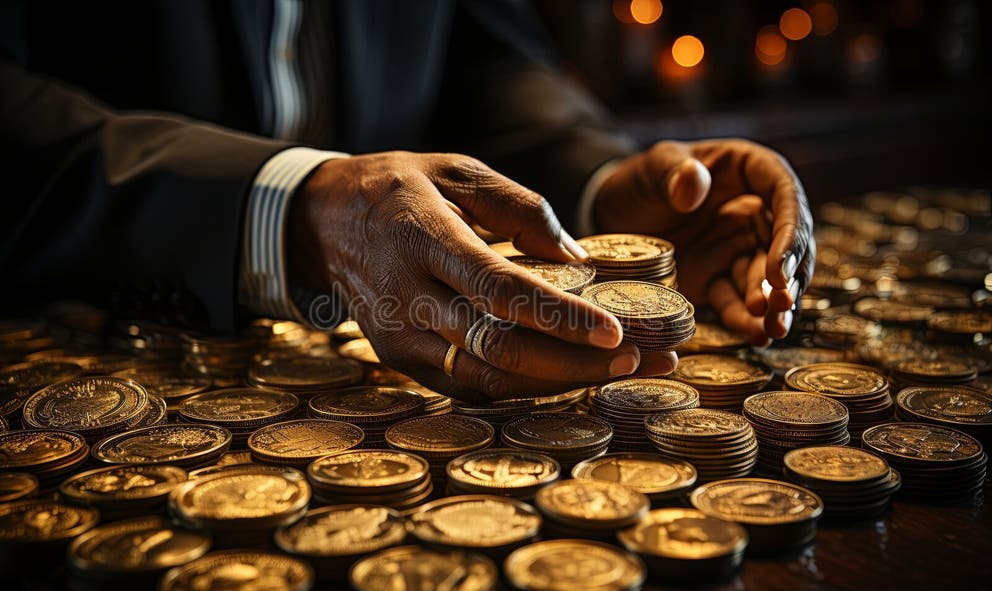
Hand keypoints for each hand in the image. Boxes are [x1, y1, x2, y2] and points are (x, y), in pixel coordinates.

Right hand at [286, 152, 674, 400]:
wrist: (323, 222)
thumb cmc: (399, 188)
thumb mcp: (456, 170)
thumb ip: (519, 207)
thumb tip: (578, 257)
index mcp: (424, 238)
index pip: (498, 290)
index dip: (558, 317)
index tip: (615, 331)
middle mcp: (409, 296)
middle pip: (498, 348)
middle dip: (573, 362)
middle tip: (636, 358)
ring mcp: (400, 336)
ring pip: (486, 378)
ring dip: (557, 382)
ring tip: (618, 371)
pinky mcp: (400, 359)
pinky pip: (467, 386)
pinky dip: (521, 387)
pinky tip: (566, 377)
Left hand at [593, 139, 814, 345]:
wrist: (610, 212)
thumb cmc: (639, 180)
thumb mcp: (651, 168)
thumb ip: (673, 172)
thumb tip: (695, 180)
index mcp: (749, 170)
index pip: (785, 194)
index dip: (789, 232)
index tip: (778, 267)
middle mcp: (753, 210)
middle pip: (786, 244)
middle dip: (789, 278)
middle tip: (780, 306)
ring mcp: (736, 247)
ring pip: (766, 278)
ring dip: (773, 305)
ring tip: (772, 329)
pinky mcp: (716, 277)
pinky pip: (734, 299)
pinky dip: (745, 318)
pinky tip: (755, 335)